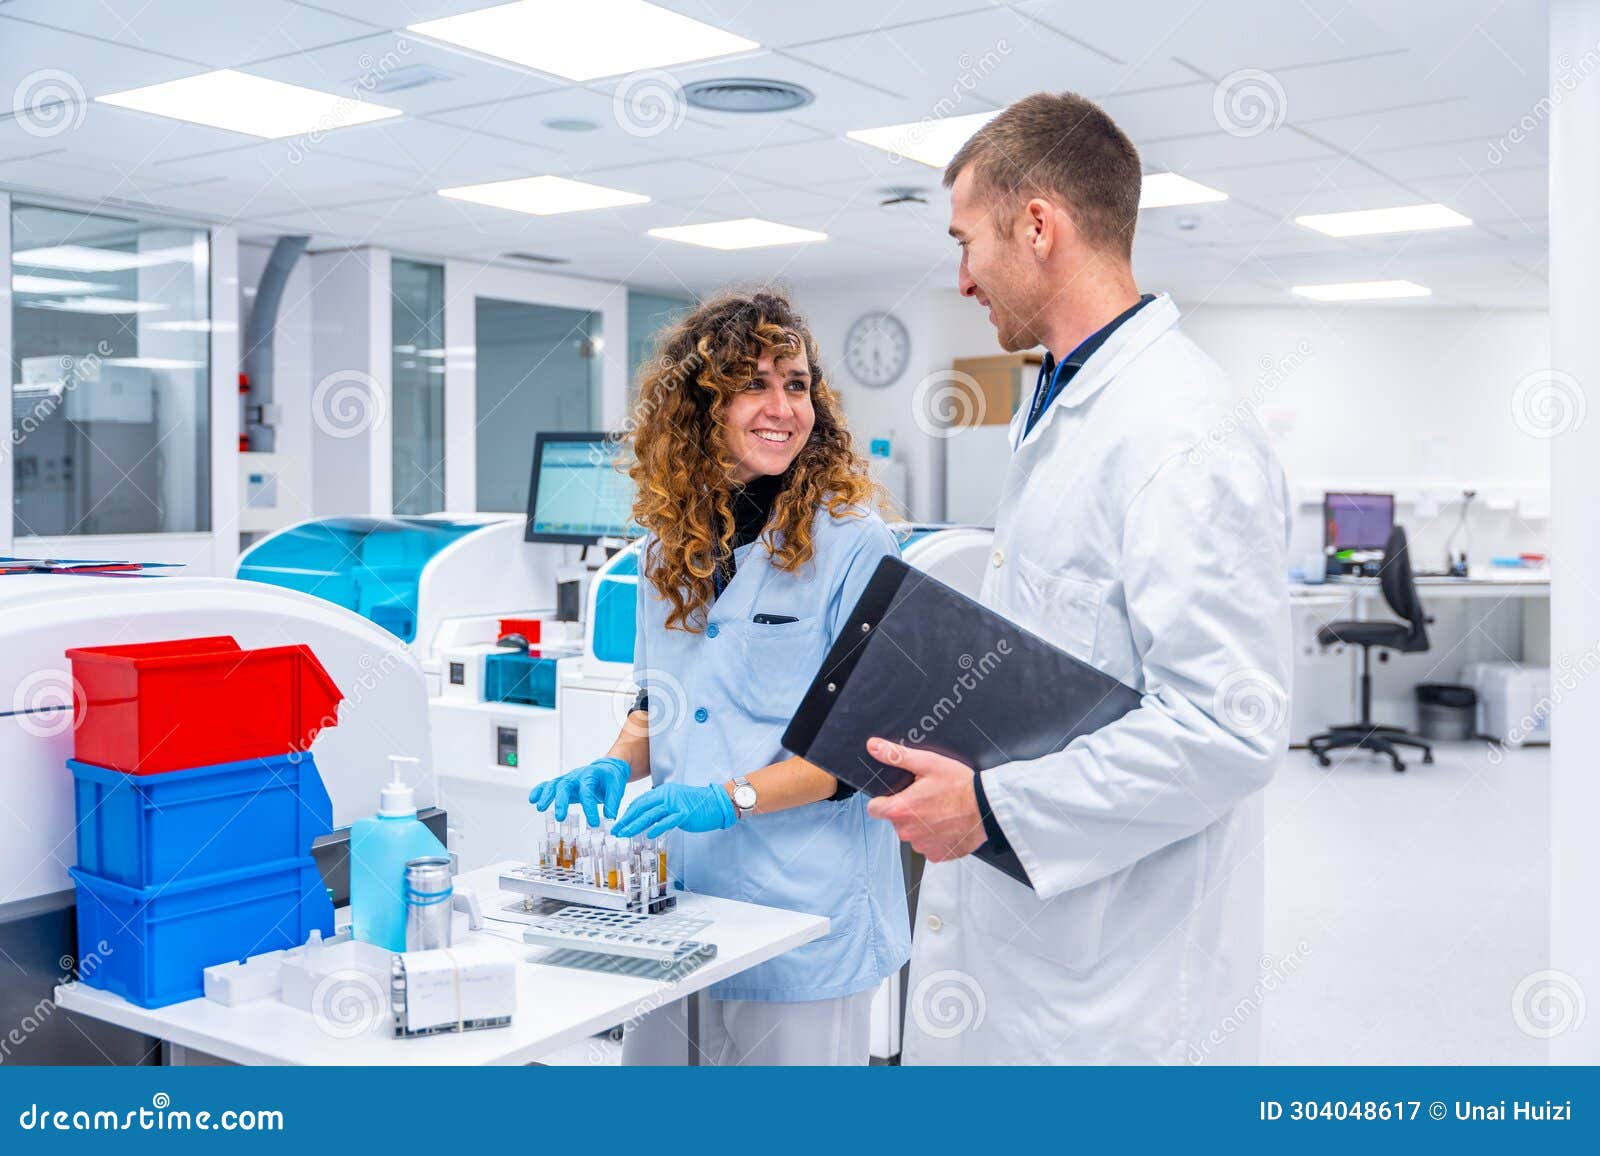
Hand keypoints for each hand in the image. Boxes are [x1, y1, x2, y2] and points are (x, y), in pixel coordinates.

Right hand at [528, 756, 630, 826]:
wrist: (607, 768)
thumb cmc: (611, 778)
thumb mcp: (617, 787)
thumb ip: (613, 802)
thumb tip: (609, 818)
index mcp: (591, 775)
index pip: (588, 792)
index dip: (589, 808)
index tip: (593, 823)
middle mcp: (577, 776)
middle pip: (566, 786)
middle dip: (561, 802)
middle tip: (560, 817)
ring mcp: (568, 779)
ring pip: (554, 785)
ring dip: (546, 796)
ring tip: (540, 808)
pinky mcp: (563, 784)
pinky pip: (549, 785)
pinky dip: (540, 790)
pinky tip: (532, 799)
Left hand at [612, 783, 735, 838]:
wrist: (716, 803)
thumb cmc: (695, 804)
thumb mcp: (674, 802)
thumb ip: (660, 807)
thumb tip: (646, 818)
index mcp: (663, 791)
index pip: (640, 802)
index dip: (627, 813)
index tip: (619, 823)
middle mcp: (667, 795)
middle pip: (642, 808)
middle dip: (627, 820)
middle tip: (616, 830)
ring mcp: (675, 803)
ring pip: (651, 815)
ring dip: (636, 825)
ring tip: (626, 834)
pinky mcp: (684, 813)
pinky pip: (667, 821)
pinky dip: (657, 828)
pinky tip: (649, 834)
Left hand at [863, 738, 987, 861]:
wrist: (988, 808)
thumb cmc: (961, 786)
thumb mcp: (927, 763)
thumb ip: (897, 756)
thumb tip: (875, 747)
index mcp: (900, 810)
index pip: (874, 809)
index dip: (883, 800)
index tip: (897, 795)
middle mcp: (908, 833)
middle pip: (895, 820)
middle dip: (907, 809)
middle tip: (927, 798)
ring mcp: (923, 846)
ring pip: (912, 833)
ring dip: (921, 824)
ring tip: (940, 810)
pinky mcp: (938, 855)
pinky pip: (929, 845)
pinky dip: (935, 836)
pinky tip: (947, 823)